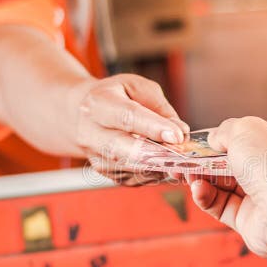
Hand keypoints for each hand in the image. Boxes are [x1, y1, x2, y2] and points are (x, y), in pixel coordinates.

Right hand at [70, 74, 188, 184]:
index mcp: (99, 104)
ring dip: (161, 167)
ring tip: (181, 159)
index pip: (127, 118)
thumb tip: (181, 133)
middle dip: (157, 154)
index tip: (177, 136)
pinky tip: (166, 164)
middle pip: (124, 150)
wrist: (84, 113)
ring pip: (132, 169)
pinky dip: (155, 173)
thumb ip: (161, 109)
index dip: (154, 128)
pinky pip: (135, 178)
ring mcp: (97, 156)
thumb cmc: (116, 97)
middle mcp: (92, 133)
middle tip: (183, 153)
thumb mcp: (138, 88)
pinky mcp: (106, 173)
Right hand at [188, 117, 266, 257]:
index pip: (260, 136)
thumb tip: (214, 139)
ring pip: (228, 185)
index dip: (232, 137)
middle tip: (186, 158)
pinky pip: (224, 207)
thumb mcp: (246, 129)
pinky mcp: (253, 221)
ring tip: (187, 174)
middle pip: (239, 162)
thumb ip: (226, 130)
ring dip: (204, 178)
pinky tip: (198, 190)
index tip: (207, 140)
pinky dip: (207, 197)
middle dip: (210, 160)